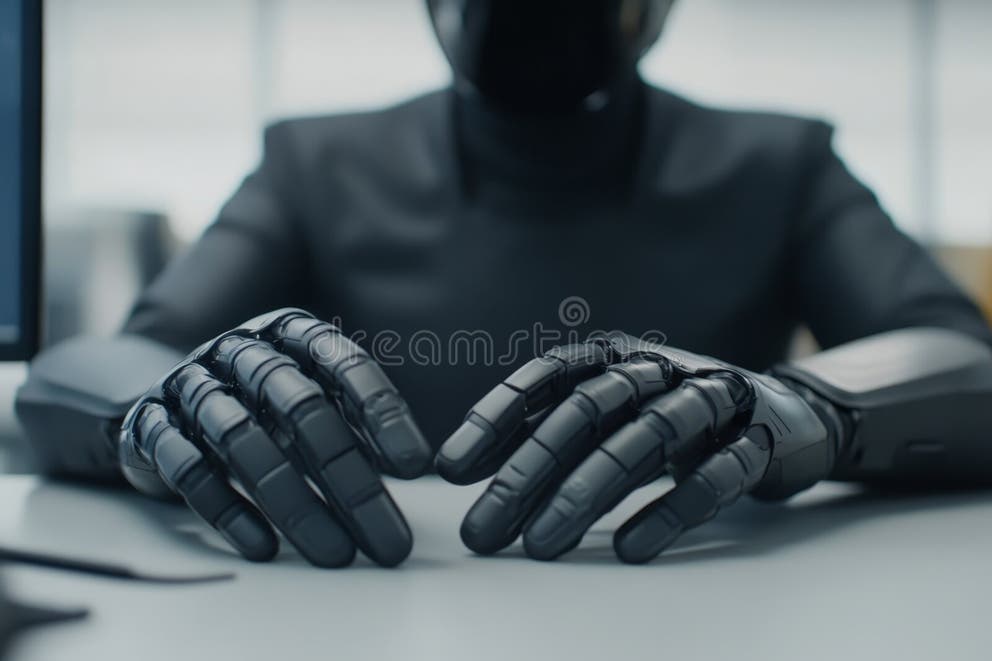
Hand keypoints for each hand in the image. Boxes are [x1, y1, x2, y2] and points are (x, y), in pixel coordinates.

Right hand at [118, 309, 432, 566]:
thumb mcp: (308, 395)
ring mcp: (192, 385)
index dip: (381, 412)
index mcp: (289, 333)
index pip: (343, 365)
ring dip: (293, 503)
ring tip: (337, 555)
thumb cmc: (260, 402)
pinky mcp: (150, 427)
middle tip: (389, 540)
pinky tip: (264, 548)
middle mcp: (241, 351)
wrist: (159, 397)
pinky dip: (226, 510)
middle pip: (300, 409)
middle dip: (350, 479)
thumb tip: (418, 464)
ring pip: (243, 441)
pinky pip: (187, 467)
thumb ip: (354, 420)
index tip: (417, 467)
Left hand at [435, 332, 836, 562]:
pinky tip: (630, 548)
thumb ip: (550, 429)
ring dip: (588, 492)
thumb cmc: (673, 419)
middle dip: (529, 473)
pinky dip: (671, 511)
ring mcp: (712, 400)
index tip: (450, 471)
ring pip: (645, 438)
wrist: (785, 416)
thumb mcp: (612, 415)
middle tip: (485, 531)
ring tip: (542, 547)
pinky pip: (715, 476)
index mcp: (618, 356)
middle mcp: (660, 369)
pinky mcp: (759, 442)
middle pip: (586, 411)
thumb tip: (464, 469)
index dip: (496, 417)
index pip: (547, 376)